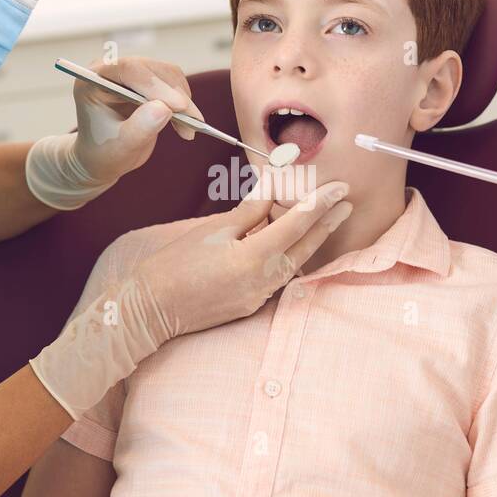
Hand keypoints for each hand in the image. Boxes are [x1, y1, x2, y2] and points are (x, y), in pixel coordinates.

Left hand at [25, 56, 204, 210]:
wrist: (105, 157)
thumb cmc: (105, 153)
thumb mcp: (121, 147)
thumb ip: (139, 128)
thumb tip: (164, 108)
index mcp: (94, 81)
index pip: (127, 70)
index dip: (155, 85)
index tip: (178, 107)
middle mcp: (112, 70)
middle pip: (151, 70)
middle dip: (175, 96)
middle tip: (193, 122)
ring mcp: (131, 73)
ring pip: (167, 73)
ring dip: (183, 100)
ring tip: (188, 129)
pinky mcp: (148, 79)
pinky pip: (174, 82)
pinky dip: (184, 101)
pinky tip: (185, 123)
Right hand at [29, 180, 352, 416]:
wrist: (150, 309)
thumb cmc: (173, 265)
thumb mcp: (211, 230)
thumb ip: (248, 212)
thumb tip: (272, 188)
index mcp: (253, 257)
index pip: (296, 224)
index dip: (319, 204)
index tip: (339, 187)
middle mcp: (263, 281)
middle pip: (305, 247)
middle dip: (327, 223)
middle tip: (346, 201)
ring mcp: (259, 297)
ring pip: (295, 263)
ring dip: (313, 240)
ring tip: (329, 219)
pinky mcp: (251, 306)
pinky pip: (280, 277)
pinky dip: (292, 257)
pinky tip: (297, 244)